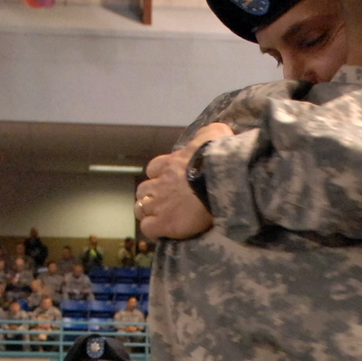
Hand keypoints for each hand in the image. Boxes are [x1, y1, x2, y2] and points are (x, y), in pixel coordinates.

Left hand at [135, 123, 231, 240]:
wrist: (220, 183)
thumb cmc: (218, 159)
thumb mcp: (216, 136)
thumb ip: (210, 132)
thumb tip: (214, 130)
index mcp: (170, 163)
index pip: (154, 168)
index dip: (159, 175)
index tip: (170, 180)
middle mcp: (161, 183)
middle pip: (144, 189)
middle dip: (151, 195)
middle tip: (166, 202)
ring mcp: (160, 204)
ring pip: (141, 208)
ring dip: (149, 212)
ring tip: (162, 217)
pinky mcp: (164, 223)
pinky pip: (148, 228)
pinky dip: (154, 229)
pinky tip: (165, 230)